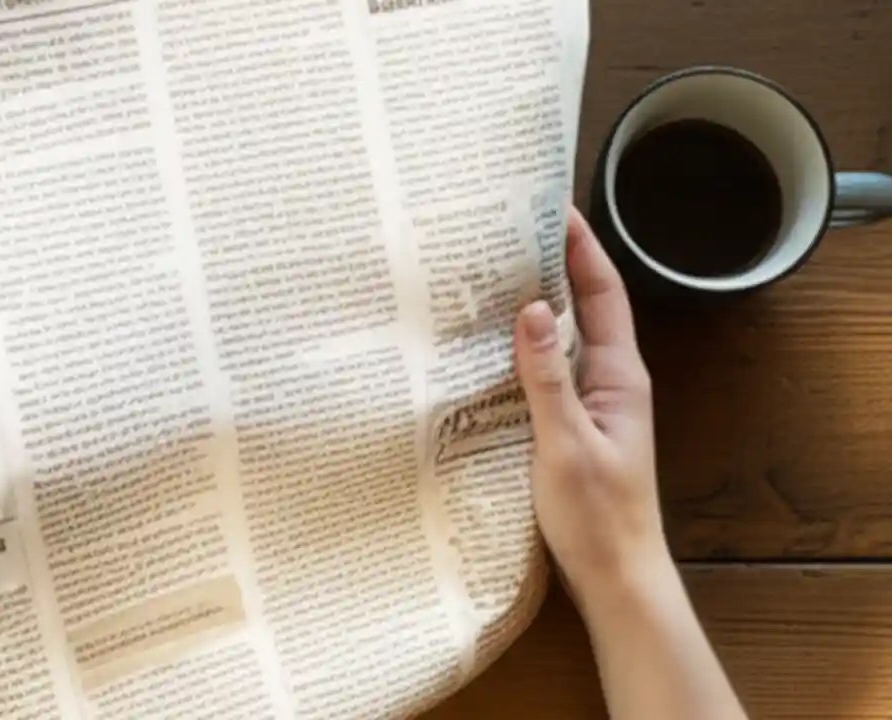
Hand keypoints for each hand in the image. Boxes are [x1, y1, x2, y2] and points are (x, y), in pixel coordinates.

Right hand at [514, 209, 668, 606]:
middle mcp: (608, 381)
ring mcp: (590, 404)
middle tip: (506, 235)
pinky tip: (486, 349)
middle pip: (582, 308)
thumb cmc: (597, 514)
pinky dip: (521, 353)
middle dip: (550, 267)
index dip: (581, 248)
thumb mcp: (566, 442)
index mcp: (619, 375)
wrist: (614, 575)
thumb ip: (547, 376)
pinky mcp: (570, 427)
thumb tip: (534, 308)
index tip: (553, 208)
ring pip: (561, 341)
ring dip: (532, 309)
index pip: (604, 293)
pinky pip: (546, 374)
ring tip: (488, 278)